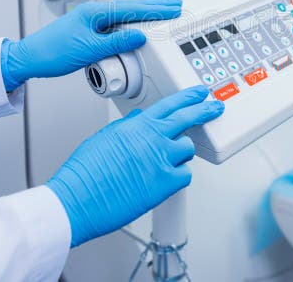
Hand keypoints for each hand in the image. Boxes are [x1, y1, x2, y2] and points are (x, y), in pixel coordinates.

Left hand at [1, 0, 181, 90]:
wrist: (29, 58)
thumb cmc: (52, 53)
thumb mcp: (89, 50)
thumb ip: (116, 42)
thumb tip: (139, 36)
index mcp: (95, 12)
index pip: (132, 9)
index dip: (154, 9)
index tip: (172, 7)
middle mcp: (94, 12)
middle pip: (131, 7)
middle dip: (154, 5)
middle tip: (174, 3)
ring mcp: (91, 20)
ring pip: (125, 13)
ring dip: (145, 12)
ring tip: (162, 8)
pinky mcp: (89, 29)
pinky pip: (117, 22)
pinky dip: (132, 20)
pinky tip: (138, 23)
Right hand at [46, 86, 223, 246]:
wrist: (79, 197)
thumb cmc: (85, 171)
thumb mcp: (105, 136)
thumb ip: (127, 126)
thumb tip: (140, 119)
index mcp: (137, 124)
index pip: (170, 104)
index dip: (188, 97)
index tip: (199, 94)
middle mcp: (153, 137)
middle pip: (189, 118)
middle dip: (205, 111)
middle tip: (214, 108)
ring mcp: (162, 159)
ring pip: (187, 149)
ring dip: (181, 152)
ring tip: (167, 160)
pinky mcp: (166, 182)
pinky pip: (185, 175)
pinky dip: (178, 176)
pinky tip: (165, 179)